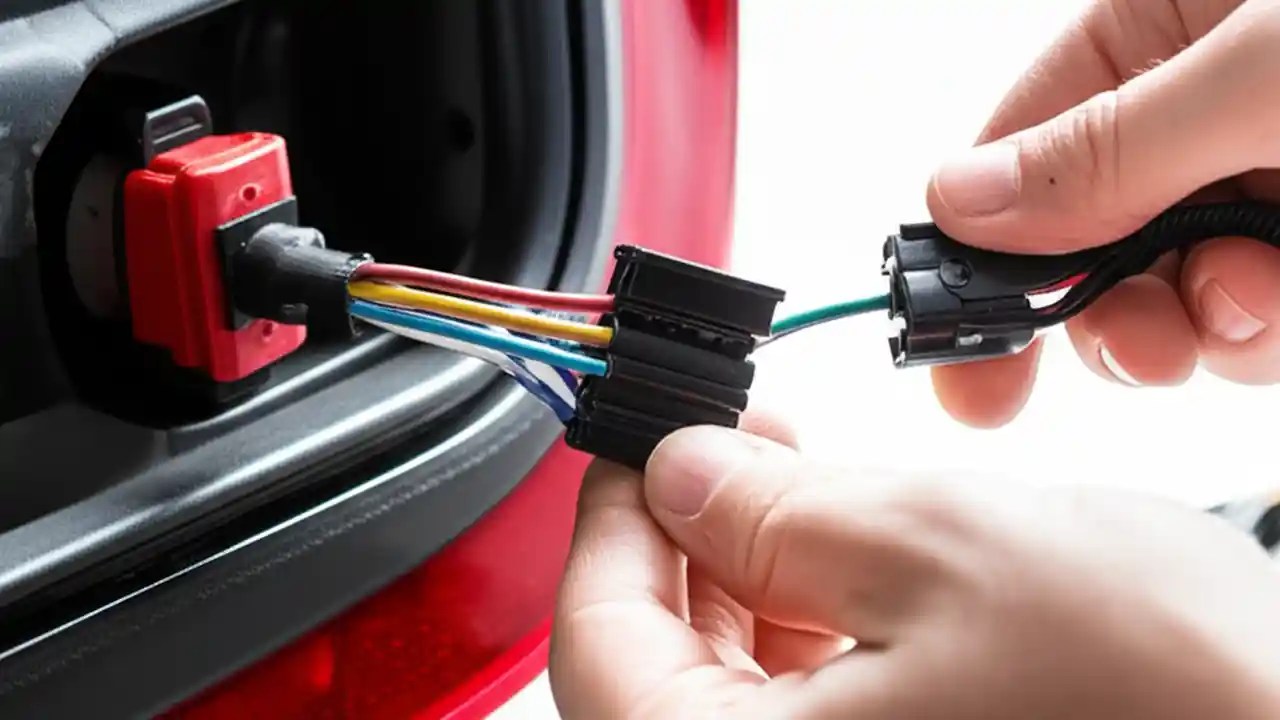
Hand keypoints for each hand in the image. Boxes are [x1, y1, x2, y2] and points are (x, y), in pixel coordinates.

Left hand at [550, 418, 1279, 718]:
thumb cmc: (1166, 699)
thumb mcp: (935, 549)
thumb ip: (772, 508)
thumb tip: (681, 471)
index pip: (597, 648)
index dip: (606, 523)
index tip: (638, 442)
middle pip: (658, 670)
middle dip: (686, 541)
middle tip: (727, 447)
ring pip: (730, 691)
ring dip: (748, 576)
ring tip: (794, 486)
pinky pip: (809, 714)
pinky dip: (807, 628)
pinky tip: (845, 559)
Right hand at [928, 0, 1279, 426]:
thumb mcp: (1259, 73)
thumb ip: (1108, 150)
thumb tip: (956, 204)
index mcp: (1153, 33)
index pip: (1019, 150)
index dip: (979, 250)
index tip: (957, 337)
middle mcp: (1191, 111)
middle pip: (1083, 242)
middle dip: (1099, 307)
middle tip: (1129, 343)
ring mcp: (1251, 180)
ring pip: (1165, 295)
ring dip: (1194, 327)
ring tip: (1249, 300)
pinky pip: (1242, 320)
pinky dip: (1256, 332)